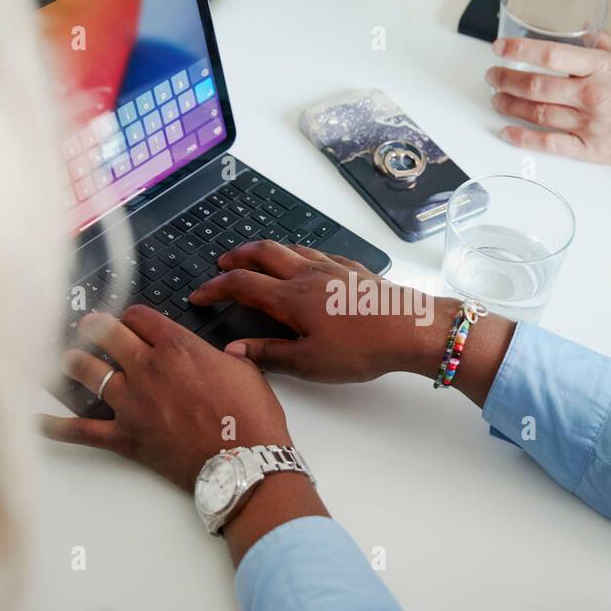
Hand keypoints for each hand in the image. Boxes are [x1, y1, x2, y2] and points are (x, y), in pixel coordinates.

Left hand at [39, 304, 291, 492]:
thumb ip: (223, 356)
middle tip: (87, 327)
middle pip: (106, 334)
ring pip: (87, 372)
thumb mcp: (245, 371)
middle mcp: (148, 368)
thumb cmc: (251, 419)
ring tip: (67, 359)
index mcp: (178, 347)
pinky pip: (80, 430)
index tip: (130, 321)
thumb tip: (221, 355)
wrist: (245, 462)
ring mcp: (132, 402)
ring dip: (73, 362)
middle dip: (94, 327)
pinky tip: (38, 421)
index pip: (139, 317)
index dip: (132, 316)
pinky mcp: (125, 436)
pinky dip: (56, 426)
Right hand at [190, 241, 435, 380]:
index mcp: (290, 298)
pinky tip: (307, 261)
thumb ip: (268, 353)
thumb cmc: (361, 348)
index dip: (215, 288)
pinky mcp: (354, 270)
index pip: (241, 284)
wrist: (411, 328)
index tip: (199, 295)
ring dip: (266, 250)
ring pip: (291, 248)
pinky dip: (301, 253)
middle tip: (222, 263)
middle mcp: (307, 275)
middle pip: (262, 253)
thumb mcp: (308, 362)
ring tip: (256, 257)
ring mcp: (332, 268)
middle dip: (237, 256)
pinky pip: (319, 253)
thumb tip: (233, 349)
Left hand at [486, 32, 610, 168]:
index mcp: (601, 68)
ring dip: (511, 105)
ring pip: (538, 113)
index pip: (550, 54)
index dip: (519, 50)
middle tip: (493, 75)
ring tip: (497, 98)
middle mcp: (591, 95)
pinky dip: (524, 139)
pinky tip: (508, 132)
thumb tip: (584, 34)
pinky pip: (550, 145)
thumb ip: (607, 45)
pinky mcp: (591, 150)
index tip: (501, 48)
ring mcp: (589, 124)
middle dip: (507, 79)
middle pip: (536, 85)